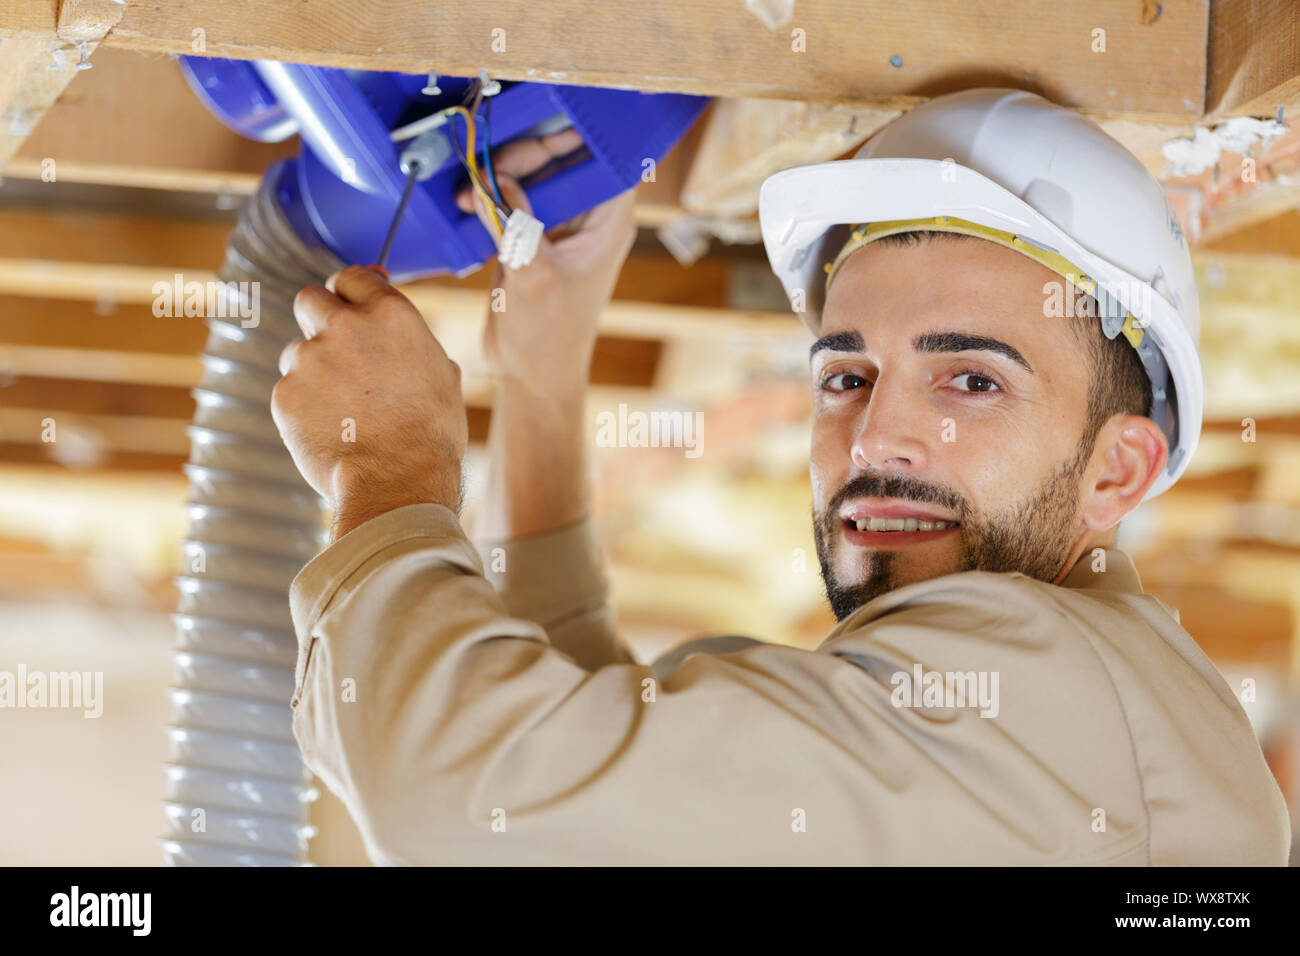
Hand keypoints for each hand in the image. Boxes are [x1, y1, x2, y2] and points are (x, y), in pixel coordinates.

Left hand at [272, 266, 467, 538]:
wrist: (397, 481)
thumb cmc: (430, 434)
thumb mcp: (442, 375)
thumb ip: (413, 343)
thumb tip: (401, 335)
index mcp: (390, 314)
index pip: (352, 277)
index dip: (348, 292)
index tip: (347, 304)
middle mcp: (346, 326)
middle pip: (310, 299)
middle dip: (318, 319)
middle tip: (333, 349)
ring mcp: (310, 359)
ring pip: (296, 351)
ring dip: (312, 371)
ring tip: (341, 409)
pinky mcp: (285, 393)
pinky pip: (289, 391)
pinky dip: (303, 407)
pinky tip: (330, 429)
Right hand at [456, 128, 636, 396]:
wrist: (531, 375)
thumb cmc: (549, 335)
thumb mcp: (532, 275)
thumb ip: (516, 222)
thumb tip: (494, 177)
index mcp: (608, 222)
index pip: (606, 158)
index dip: (579, 133)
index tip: (542, 120)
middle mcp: (589, 219)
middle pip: (563, 158)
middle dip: (526, 152)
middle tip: (488, 161)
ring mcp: (558, 228)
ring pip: (534, 176)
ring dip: (500, 174)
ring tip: (471, 183)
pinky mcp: (531, 238)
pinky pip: (512, 200)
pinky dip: (489, 197)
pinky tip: (466, 202)